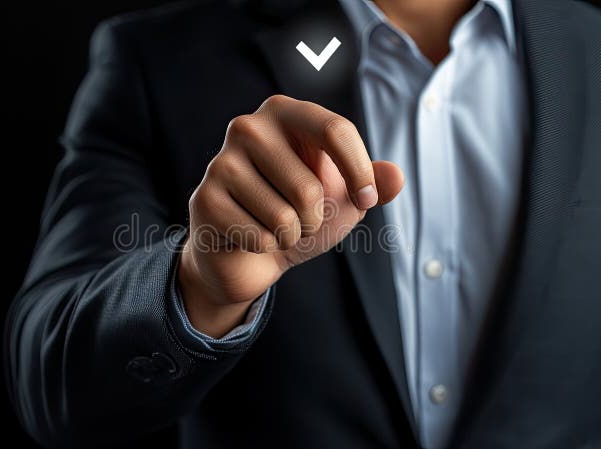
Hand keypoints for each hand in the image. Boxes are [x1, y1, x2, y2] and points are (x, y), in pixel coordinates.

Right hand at [178, 95, 403, 336]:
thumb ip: (372, 183)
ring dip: (291, 235)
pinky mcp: (205, 199)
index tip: (365, 200)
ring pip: (285, 216)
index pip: (335, 130)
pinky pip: (260, 237)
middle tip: (300, 218)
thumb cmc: (299, 213)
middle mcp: (248, 127)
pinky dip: (266, 247)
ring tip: (275, 227)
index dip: (359, 172)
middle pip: (310, 186)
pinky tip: (251, 236)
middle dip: (316, 218)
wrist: (250, 252)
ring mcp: (221, 162)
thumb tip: (395, 177)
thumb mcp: (343, 197)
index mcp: (284, 112)